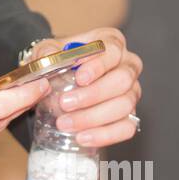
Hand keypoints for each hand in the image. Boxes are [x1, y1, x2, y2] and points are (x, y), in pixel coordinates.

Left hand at [30, 27, 141, 146]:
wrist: (59, 78)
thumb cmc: (58, 60)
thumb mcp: (48, 51)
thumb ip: (46, 53)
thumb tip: (48, 59)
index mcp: (112, 42)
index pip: (113, 51)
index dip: (98, 65)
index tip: (79, 78)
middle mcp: (128, 65)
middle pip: (122, 80)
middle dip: (93, 94)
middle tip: (65, 103)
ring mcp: (132, 91)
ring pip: (125, 105)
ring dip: (94, 117)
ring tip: (65, 123)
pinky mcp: (130, 115)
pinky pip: (127, 127)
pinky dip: (105, 135)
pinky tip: (82, 137)